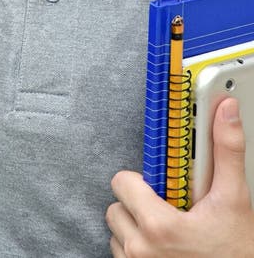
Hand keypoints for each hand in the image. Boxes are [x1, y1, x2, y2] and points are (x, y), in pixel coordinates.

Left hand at [106, 98, 253, 255]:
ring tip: (169, 232)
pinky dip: (140, 248)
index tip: (161, 186)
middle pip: (117, 207)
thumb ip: (227, 152)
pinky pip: (122, 254)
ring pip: (119, 231)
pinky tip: (165, 249)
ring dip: (138, 228)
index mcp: (158, 226)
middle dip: (139, 204)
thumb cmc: (236, 252)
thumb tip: (225, 111)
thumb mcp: (234, 200)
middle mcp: (141, 249)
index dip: (142, 180)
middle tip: (169, 210)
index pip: (122, 182)